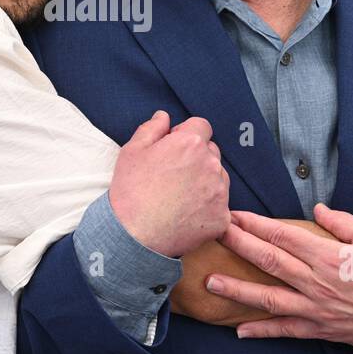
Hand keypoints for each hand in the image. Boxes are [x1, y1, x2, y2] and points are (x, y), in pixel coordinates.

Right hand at [109, 110, 230, 258]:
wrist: (134, 236)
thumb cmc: (130, 191)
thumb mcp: (132, 151)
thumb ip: (152, 128)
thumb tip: (164, 116)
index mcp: (190, 143)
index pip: (201, 126)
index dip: (186, 135)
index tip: (174, 149)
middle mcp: (211, 164)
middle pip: (211, 152)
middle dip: (197, 157)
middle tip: (174, 175)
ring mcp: (219, 192)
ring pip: (218, 177)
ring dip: (205, 181)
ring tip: (180, 196)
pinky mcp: (221, 217)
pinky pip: (219, 206)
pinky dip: (207, 208)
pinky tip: (187, 214)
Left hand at [173, 217, 335, 325]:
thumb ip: (342, 222)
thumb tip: (317, 209)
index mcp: (328, 256)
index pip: (283, 236)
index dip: (254, 224)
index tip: (232, 215)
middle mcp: (316, 282)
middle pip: (268, 260)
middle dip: (237, 244)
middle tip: (212, 233)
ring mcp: (314, 308)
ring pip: (268, 298)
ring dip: (237, 290)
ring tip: (209, 282)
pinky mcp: (318, 330)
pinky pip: (285, 330)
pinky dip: (261, 330)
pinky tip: (238, 330)